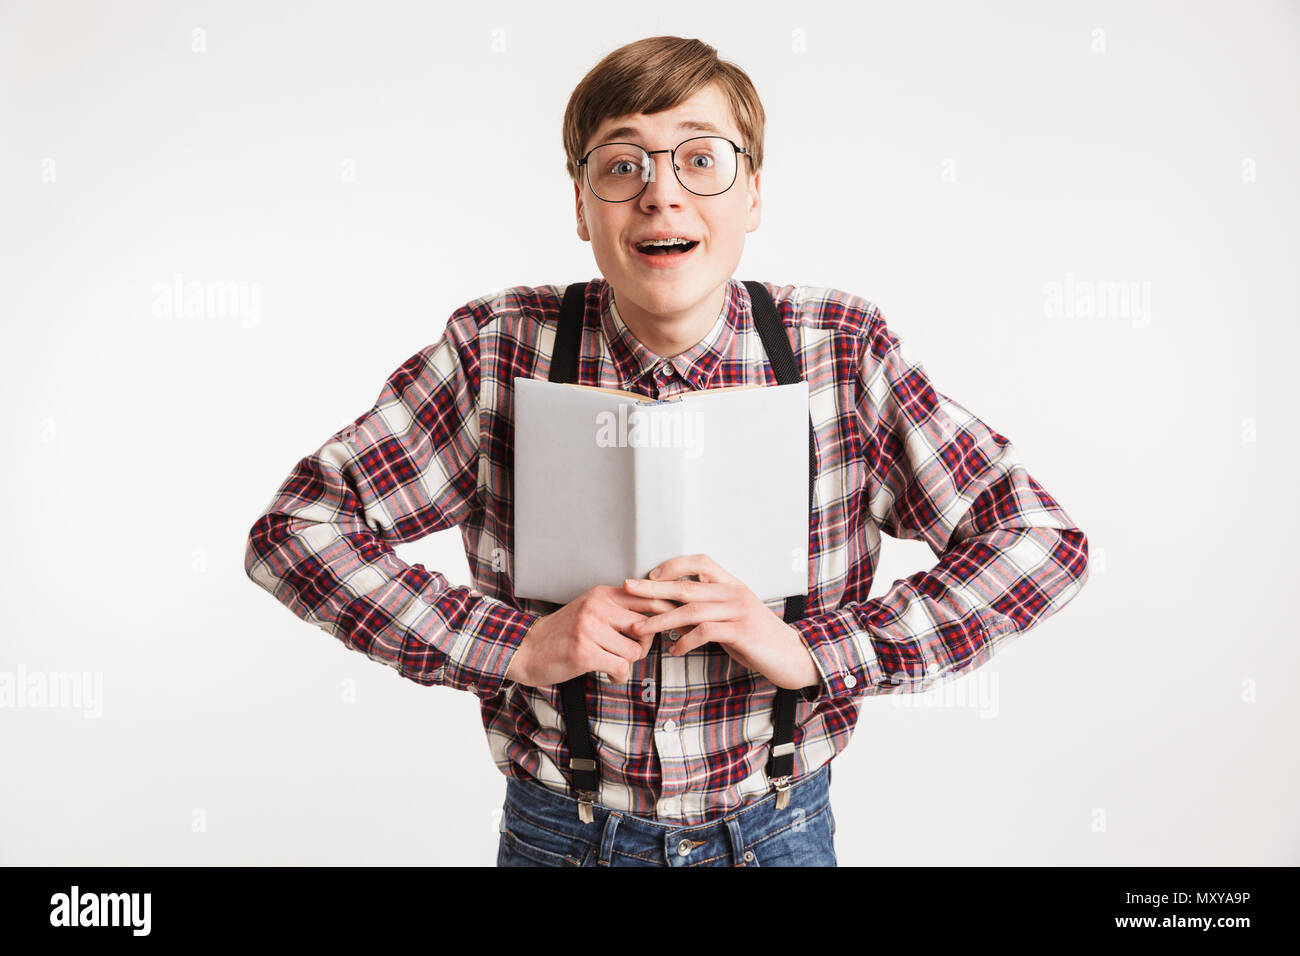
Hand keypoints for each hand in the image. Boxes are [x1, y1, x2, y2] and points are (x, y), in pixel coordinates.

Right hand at [505, 584, 680, 687]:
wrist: (526, 649)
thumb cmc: (563, 632)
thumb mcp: (591, 610)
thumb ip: (620, 610)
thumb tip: (660, 616)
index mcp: (603, 594)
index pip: (649, 598)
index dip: (667, 613)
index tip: (673, 625)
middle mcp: (597, 607)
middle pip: (646, 627)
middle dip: (643, 645)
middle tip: (628, 652)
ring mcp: (590, 629)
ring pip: (634, 651)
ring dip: (627, 663)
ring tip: (612, 663)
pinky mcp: (584, 652)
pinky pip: (620, 668)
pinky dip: (618, 677)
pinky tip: (608, 675)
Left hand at [622, 553, 819, 691]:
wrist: (794, 657)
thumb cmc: (759, 640)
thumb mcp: (731, 621)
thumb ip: (705, 614)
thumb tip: (671, 616)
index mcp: (732, 585)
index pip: (701, 561)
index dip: (673, 565)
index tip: (650, 575)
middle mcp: (735, 592)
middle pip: (687, 584)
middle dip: (653, 588)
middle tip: (628, 588)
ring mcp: (740, 611)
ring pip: (692, 609)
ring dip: (661, 619)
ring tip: (640, 629)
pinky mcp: (742, 632)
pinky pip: (706, 632)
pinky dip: (685, 641)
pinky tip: (673, 650)